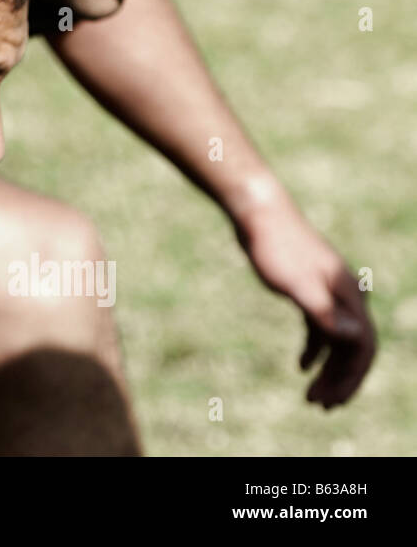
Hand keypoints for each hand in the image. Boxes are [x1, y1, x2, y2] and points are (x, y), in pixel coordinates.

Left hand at [235, 196, 374, 408]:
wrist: (258, 213)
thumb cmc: (274, 246)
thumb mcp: (296, 283)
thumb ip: (323, 310)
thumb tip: (353, 338)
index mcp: (348, 297)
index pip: (363, 348)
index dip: (351, 379)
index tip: (332, 402)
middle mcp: (345, 296)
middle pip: (352, 348)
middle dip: (339, 381)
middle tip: (319, 407)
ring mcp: (328, 293)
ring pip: (337, 341)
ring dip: (328, 369)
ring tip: (310, 396)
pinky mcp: (309, 288)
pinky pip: (320, 327)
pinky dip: (314, 349)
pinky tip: (300, 366)